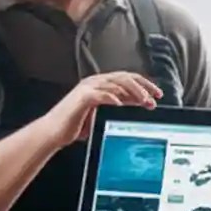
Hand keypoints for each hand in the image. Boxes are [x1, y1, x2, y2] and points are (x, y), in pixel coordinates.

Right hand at [37, 71, 162, 148]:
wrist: (53, 132)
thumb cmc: (76, 125)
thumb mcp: (103, 113)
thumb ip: (119, 105)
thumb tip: (141, 103)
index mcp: (101, 84)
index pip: (127, 78)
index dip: (144, 84)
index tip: (157, 94)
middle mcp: (95, 82)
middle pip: (124, 77)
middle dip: (143, 86)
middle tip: (155, 97)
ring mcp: (87, 88)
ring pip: (115, 83)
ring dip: (132, 92)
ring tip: (144, 100)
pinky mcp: (81, 98)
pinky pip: (100, 95)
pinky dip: (111, 97)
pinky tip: (121, 104)